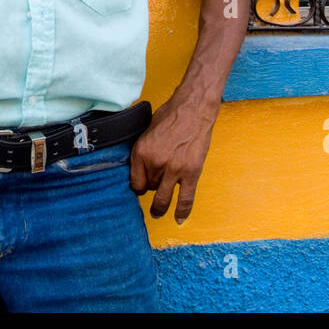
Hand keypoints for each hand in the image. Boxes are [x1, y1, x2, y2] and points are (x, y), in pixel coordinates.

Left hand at [129, 95, 217, 224]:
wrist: (194, 108)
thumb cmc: (171, 115)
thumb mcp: (147, 131)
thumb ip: (144, 152)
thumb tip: (141, 167)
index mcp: (141, 152)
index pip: (134, 181)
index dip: (137, 186)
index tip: (140, 187)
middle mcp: (155, 163)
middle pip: (148, 188)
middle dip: (150, 190)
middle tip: (152, 190)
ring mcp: (174, 170)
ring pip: (163, 198)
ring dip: (160, 207)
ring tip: (158, 211)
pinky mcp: (191, 173)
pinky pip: (185, 199)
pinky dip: (182, 212)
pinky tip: (178, 219)